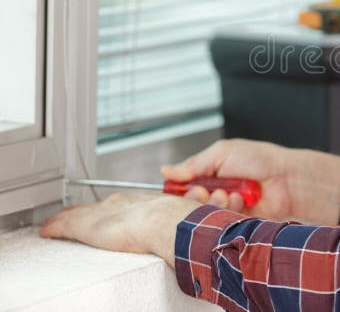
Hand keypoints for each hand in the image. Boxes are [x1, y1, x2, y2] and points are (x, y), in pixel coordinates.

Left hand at [39, 193, 198, 267]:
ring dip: (67, 218)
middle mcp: (119, 203)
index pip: (119, 203)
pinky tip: (46, 231)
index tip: (106, 211)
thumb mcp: (179, 217)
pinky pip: (63, 225)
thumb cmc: (178, 222)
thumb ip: (178, 219)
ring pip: (78, 213)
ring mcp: (102, 213)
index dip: (110, 208)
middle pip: (96, 205)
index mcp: (140, 202)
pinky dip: (54, 228)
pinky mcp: (87, 225)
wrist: (167, 222)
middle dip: (85, 210)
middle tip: (74, 214)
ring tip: (57, 223)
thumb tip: (198, 223)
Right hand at [160, 138, 339, 224]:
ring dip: (217, 203)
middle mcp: (215, 190)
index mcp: (209, 173)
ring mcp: (226, 206)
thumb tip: (166, 170)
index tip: (186, 188)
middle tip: (210, 191)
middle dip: (198, 198)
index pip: (182, 186)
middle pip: (190, 203)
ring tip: (231, 193)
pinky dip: (230, 210)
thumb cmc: (259, 159)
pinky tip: (242, 201)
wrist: (286, 177)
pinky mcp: (236, 219)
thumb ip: (193, 164)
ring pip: (205, 213)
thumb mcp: (221, 153)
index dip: (180, 190)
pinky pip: (222, 221)